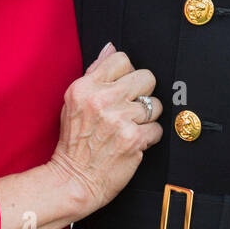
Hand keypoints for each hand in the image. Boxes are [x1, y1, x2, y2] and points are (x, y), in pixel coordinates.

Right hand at [47, 41, 162, 216]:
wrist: (72, 180)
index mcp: (85, 87)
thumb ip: (95, 74)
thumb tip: (110, 47)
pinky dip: (149, 137)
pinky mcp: (133, 139)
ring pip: (155, 105)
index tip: (124, 88)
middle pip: (146, 77)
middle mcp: (102, 100)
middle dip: (143, 94)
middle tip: (131, 109)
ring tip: (130, 128)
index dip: (128, 74)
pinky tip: (134, 142)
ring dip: (147, 118)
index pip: (122, 59)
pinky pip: (157, 129)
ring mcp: (119, 119)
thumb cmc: (74, 143)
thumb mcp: (74, 102)